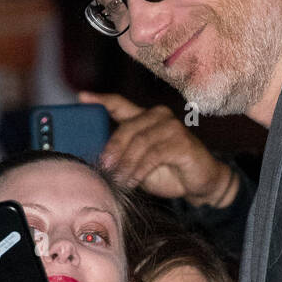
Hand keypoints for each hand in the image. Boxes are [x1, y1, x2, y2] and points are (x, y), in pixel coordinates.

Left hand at [79, 91, 238, 207]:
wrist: (200, 183)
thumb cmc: (168, 171)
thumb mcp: (138, 163)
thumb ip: (123, 156)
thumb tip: (99, 161)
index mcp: (145, 117)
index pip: (120, 104)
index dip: (101, 100)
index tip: (82, 97)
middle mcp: (158, 116)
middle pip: (127, 128)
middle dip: (112, 149)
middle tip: (103, 167)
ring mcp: (172, 127)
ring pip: (139, 142)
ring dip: (125, 164)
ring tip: (118, 181)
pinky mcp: (182, 143)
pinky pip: (153, 155)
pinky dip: (140, 170)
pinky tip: (133, 181)